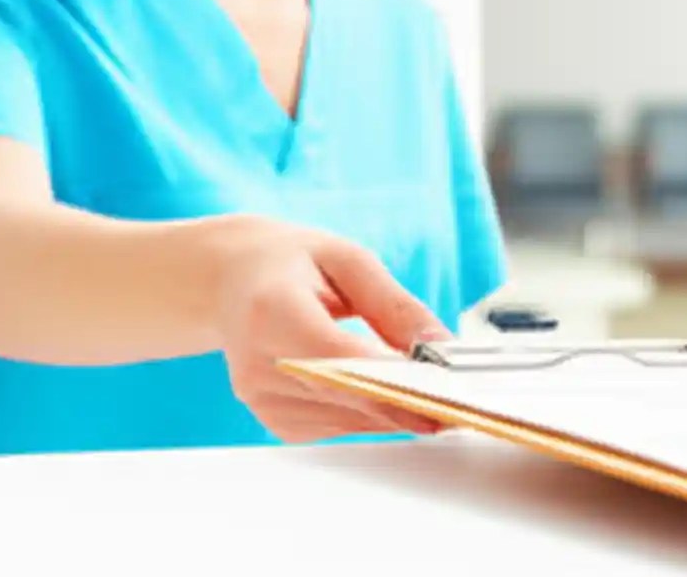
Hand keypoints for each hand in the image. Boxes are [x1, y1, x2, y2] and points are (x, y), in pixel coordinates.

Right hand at [205, 215, 447, 442]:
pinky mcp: (270, 417)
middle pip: (345, 396)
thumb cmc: (288, 263)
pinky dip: (365, 413)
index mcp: (271, 309)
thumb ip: (394, 305)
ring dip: (392, 409)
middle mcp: (257, 360)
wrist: (230, 281)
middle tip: (456, 396)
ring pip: (347, 419)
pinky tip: (376, 388)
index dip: (391, 380)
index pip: (336, 359)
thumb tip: (440, 347)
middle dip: (407, 399)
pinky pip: (335, 426)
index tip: (442, 387)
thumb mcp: (346, 260)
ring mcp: (259, 395)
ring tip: (425, 387)